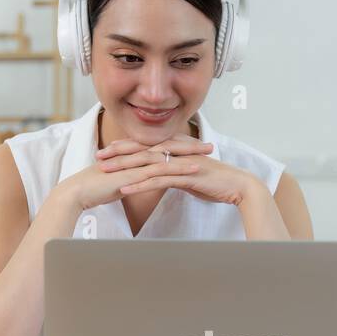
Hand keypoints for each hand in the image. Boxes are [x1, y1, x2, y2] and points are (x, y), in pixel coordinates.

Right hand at [55, 134, 211, 211]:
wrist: (77, 192)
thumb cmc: (94, 189)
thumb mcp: (116, 182)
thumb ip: (130, 180)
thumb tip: (139, 184)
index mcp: (132, 156)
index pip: (160, 148)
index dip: (178, 146)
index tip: (196, 147)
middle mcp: (136, 155)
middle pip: (167, 146)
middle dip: (190, 145)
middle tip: (210, 145)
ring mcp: (135, 163)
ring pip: (167, 155)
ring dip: (190, 153)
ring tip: (209, 153)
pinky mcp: (134, 174)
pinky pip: (160, 169)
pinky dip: (179, 167)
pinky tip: (194, 169)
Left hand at [97, 138, 265, 206]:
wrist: (238, 185)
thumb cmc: (215, 181)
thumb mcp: (189, 175)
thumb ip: (174, 172)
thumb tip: (162, 176)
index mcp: (176, 150)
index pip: (145, 145)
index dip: (124, 147)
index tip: (106, 151)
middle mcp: (176, 152)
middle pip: (141, 150)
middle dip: (118, 153)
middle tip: (98, 157)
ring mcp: (180, 162)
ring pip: (146, 163)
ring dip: (124, 168)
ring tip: (105, 172)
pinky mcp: (185, 175)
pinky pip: (158, 180)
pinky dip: (140, 184)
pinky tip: (125, 189)